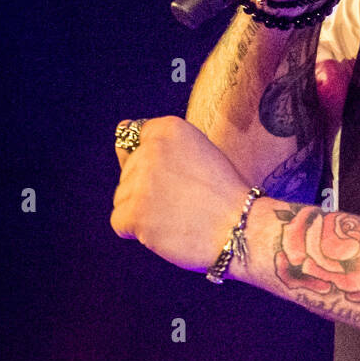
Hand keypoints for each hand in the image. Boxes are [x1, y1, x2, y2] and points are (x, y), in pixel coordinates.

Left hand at [111, 116, 251, 272]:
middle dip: (147, 189)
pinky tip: (165, 230)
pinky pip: (119, 222)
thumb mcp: (198, 152)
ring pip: (122, 198)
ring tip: (177, 216)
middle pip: (127, 173)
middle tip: (184, 200)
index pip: (134, 141)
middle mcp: (150, 149)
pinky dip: (137, 232)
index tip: (180, 177)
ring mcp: (140, 182)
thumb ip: (159, 146)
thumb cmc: (224, 193)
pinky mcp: (134, 213)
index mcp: (168, 128)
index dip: (156, 165)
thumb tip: (118, 141)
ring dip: (143, 210)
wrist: (241, 226)